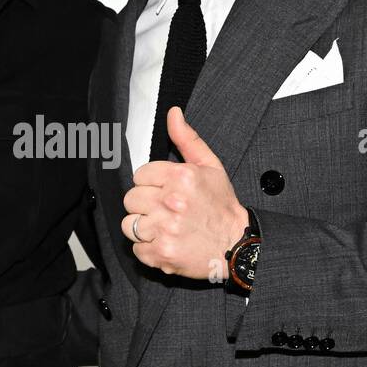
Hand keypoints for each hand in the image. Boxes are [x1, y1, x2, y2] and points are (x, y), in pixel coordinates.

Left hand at [121, 106, 247, 279]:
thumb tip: (173, 114)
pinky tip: (166, 242)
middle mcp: (171, 201)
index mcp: (181, 177)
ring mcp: (165, 228)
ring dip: (144, 228)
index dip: (151, 184)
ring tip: (165, 227)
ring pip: (129, 224)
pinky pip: (137, 248)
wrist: (237, 244)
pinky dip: (149, 249)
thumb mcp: (210, 166)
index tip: (165, 192)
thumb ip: (187, 139)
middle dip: (145, 205)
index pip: (140, 175)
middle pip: (131, 199)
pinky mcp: (162, 252)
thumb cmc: (222, 206)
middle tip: (166, 211)